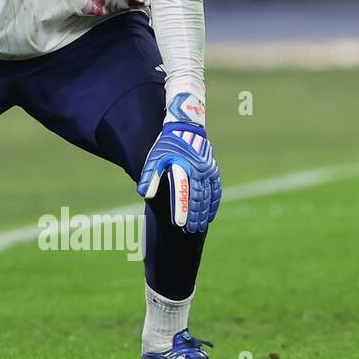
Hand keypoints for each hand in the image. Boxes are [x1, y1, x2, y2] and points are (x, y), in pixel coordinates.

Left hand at [137, 93, 219, 232]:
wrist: (186, 128)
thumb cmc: (166, 145)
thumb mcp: (155, 157)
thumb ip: (149, 176)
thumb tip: (144, 194)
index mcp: (184, 167)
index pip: (183, 193)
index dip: (182, 209)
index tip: (180, 224)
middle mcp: (199, 171)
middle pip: (197, 198)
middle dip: (194, 215)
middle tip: (190, 230)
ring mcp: (208, 171)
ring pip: (208, 196)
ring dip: (204, 213)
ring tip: (199, 227)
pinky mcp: (213, 171)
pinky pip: (215, 191)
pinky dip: (213, 204)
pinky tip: (210, 215)